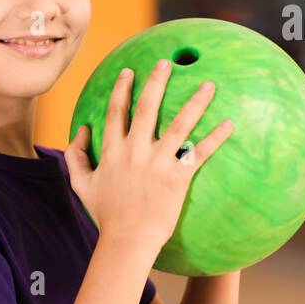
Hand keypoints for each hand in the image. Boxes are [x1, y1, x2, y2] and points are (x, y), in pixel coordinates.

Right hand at [65, 58, 233, 258]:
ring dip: (195, 102)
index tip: (130, 71)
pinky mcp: (178, 178)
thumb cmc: (105, 215)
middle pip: (147, 108)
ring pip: (179, 124)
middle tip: (166, 63)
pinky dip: (215, 138)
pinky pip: (200, 153)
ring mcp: (157, 163)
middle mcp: (134, 151)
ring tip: (209, 85)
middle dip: (156, 82)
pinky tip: (229, 124)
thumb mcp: (81, 185)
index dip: (122, 89)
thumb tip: (80, 131)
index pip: (116, 112)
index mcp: (112, 151)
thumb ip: (75, 156)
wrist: (127, 240)